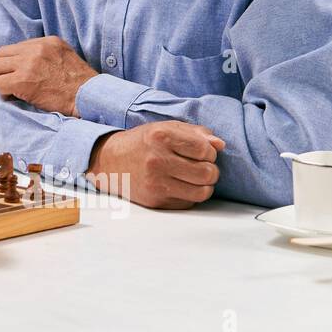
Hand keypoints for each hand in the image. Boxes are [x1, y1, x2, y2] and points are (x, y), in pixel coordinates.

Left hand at [0, 36, 97, 116]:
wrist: (88, 97)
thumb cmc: (80, 83)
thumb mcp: (66, 56)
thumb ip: (46, 53)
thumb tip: (25, 59)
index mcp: (47, 41)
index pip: (17, 47)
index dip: (15, 62)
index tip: (20, 73)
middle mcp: (36, 49)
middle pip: (1, 54)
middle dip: (3, 69)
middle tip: (11, 82)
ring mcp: (28, 64)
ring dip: (1, 80)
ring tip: (11, 90)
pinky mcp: (23, 81)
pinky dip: (4, 93)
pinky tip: (15, 98)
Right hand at [87, 121, 225, 208]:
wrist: (110, 161)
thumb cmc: (143, 143)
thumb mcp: (166, 128)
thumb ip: (196, 133)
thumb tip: (220, 145)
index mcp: (161, 137)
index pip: (205, 150)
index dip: (210, 152)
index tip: (202, 152)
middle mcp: (157, 160)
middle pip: (207, 173)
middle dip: (211, 170)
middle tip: (202, 166)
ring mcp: (155, 183)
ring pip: (202, 192)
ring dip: (204, 185)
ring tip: (195, 178)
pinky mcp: (155, 200)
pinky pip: (188, 203)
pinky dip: (190, 195)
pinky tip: (180, 185)